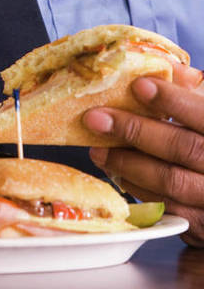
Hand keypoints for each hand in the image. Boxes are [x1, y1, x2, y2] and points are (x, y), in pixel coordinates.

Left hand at [84, 64, 203, 244]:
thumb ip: (197, 91)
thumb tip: (167, 65)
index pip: (202, 115)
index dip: (172, 100)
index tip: (138, 85)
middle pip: (182, 147)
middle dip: (135, 130)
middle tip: (95, 119)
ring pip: (170, 180)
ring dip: (127, 163)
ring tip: (97, 149)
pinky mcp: (200, 223)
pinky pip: (166, 206)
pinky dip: (137, 188)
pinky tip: (116, 172)